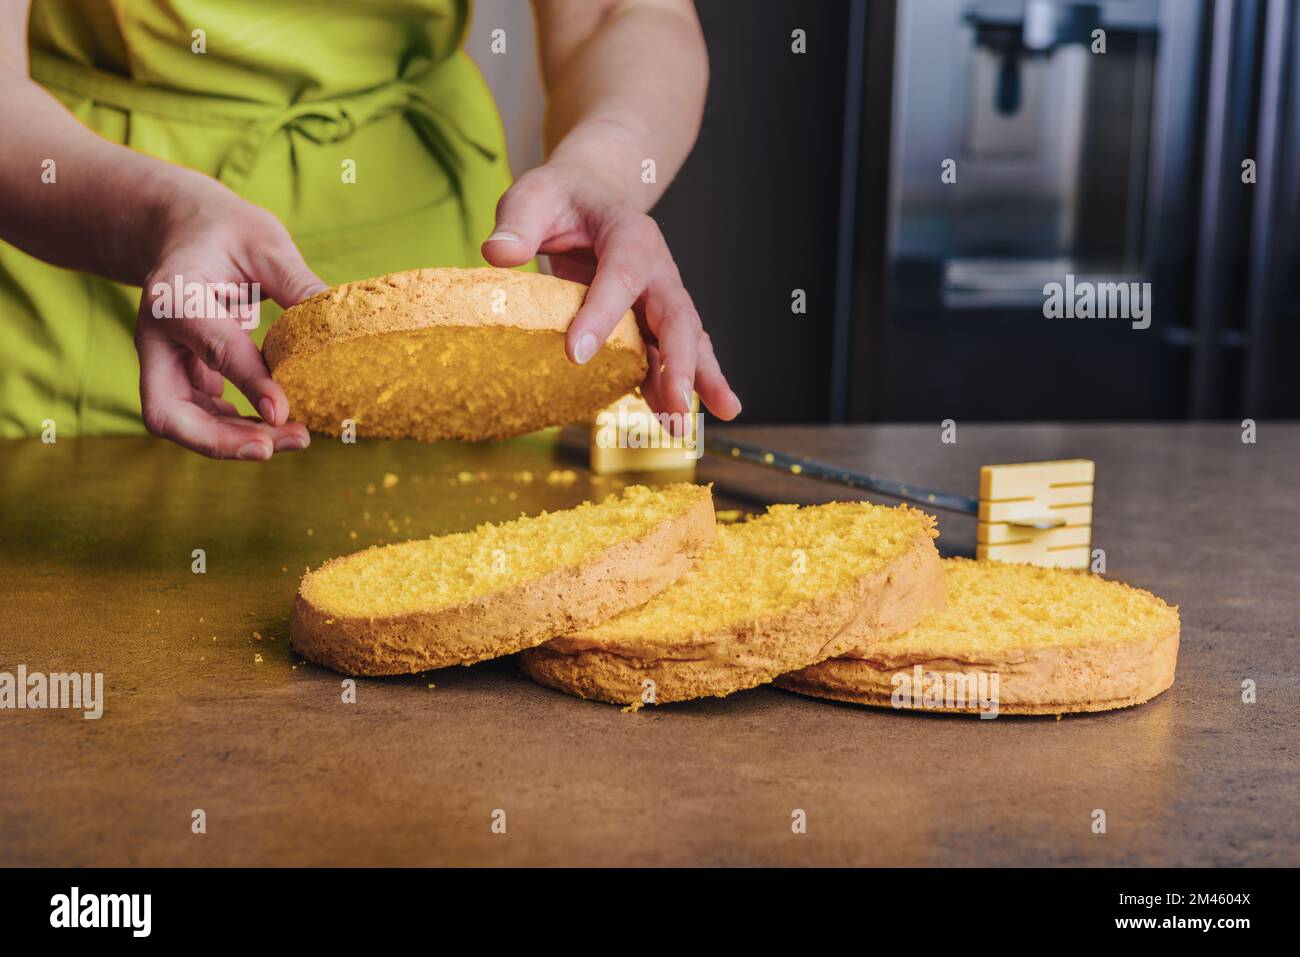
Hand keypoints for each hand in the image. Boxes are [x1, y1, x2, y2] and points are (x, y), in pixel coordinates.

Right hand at [134, 178, 326, 459]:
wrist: (182, 227)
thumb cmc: (226, 230)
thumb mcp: (265, 244)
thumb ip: (298, 286)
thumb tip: (345, 330)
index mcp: (175, 296)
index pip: (213, 350)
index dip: (250, 384)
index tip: (284, 413)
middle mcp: (156, 336)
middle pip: (170, 412)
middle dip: (223, 441)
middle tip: (279, 445)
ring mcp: (162, 360)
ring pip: (182, 422)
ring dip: (234, 442)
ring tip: (295, 438)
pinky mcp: (179, 374)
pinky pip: (199, 415)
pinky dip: (235, 428)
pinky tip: (277, 426)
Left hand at [481, 159, 741, 421]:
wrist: (594, 194)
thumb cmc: (562, 197)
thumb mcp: (534, 195)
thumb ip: (518, 221)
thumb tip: (497, 253)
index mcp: (630, 233)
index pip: (621, 275)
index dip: (603, 314)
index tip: (576, 354)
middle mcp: (657, 269)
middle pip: (675, 316)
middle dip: (679, 361)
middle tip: (675, 402)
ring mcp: (660, 297)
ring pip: (686, 342)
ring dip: (692, 384)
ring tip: (685, 428)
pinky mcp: (652, 320)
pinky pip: (670, 355)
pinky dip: (677, 388)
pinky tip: (675, 422)